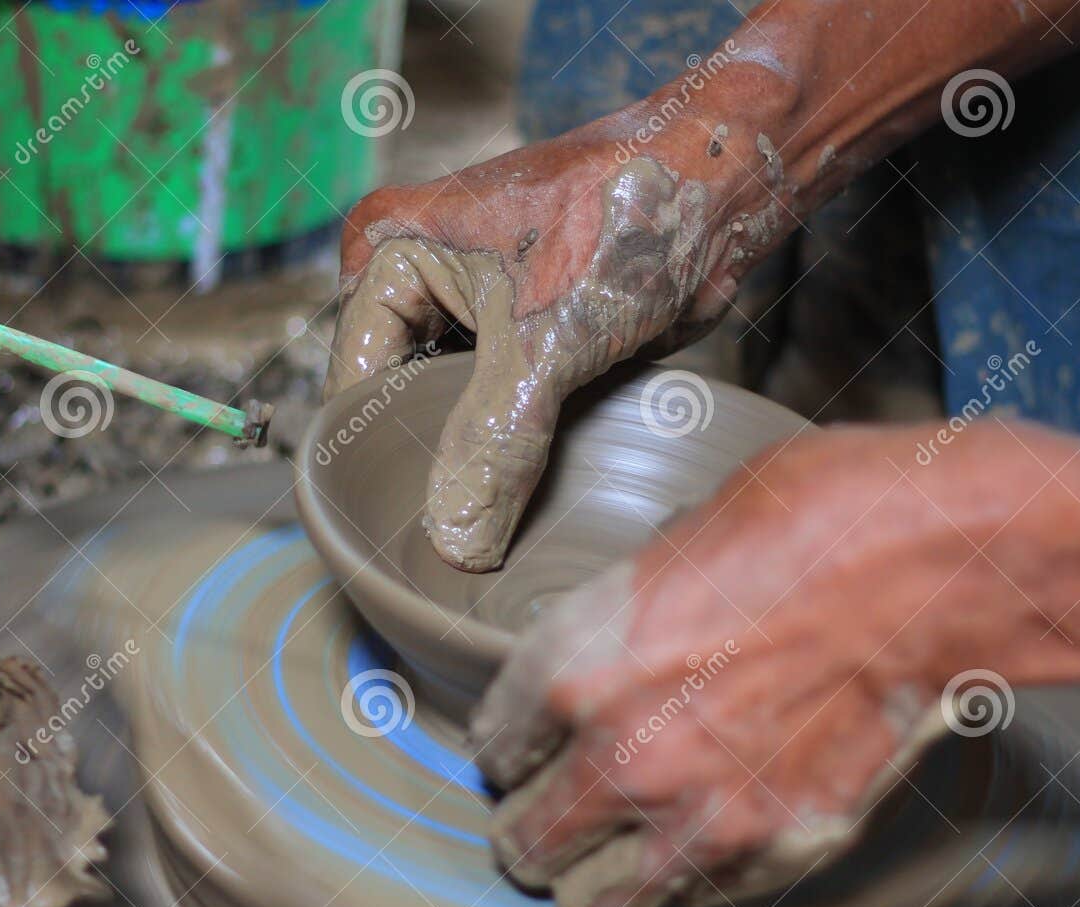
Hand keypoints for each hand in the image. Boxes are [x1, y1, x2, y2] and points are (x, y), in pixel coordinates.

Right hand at [324, 124, 758, 571]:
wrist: (723, 187)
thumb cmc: (627, 217)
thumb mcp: (544, 344)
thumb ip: (492, 446)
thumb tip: (456, 546)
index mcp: (387, 253)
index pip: (355, 387)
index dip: (383, 460)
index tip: (417, 534)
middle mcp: (419, 278)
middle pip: (402, 405)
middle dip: (436, 466)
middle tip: (470, 538)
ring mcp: (473, 309)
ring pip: (457, 415)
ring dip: (485, 463)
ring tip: (503, 521)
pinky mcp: (527, 337)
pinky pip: (506, 413)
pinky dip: (523, 449)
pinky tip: (538, 490)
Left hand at [469, 420, 1079, 906]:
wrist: (932, 568)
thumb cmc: (814, 520)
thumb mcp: (678, 540)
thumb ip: (623, 619)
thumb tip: (613, 647)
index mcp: (577, 666)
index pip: (497, 748)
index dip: (512, 748)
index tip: (529, 752)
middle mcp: (622, 755)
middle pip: (529, 843)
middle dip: (535, 831)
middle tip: (555, 821)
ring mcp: (701, 817)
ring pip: (599, 903)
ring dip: (597, 882)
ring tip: (609, 863)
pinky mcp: (777, 849)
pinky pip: (700, 894)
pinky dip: (695, 877)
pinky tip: (707, 836)